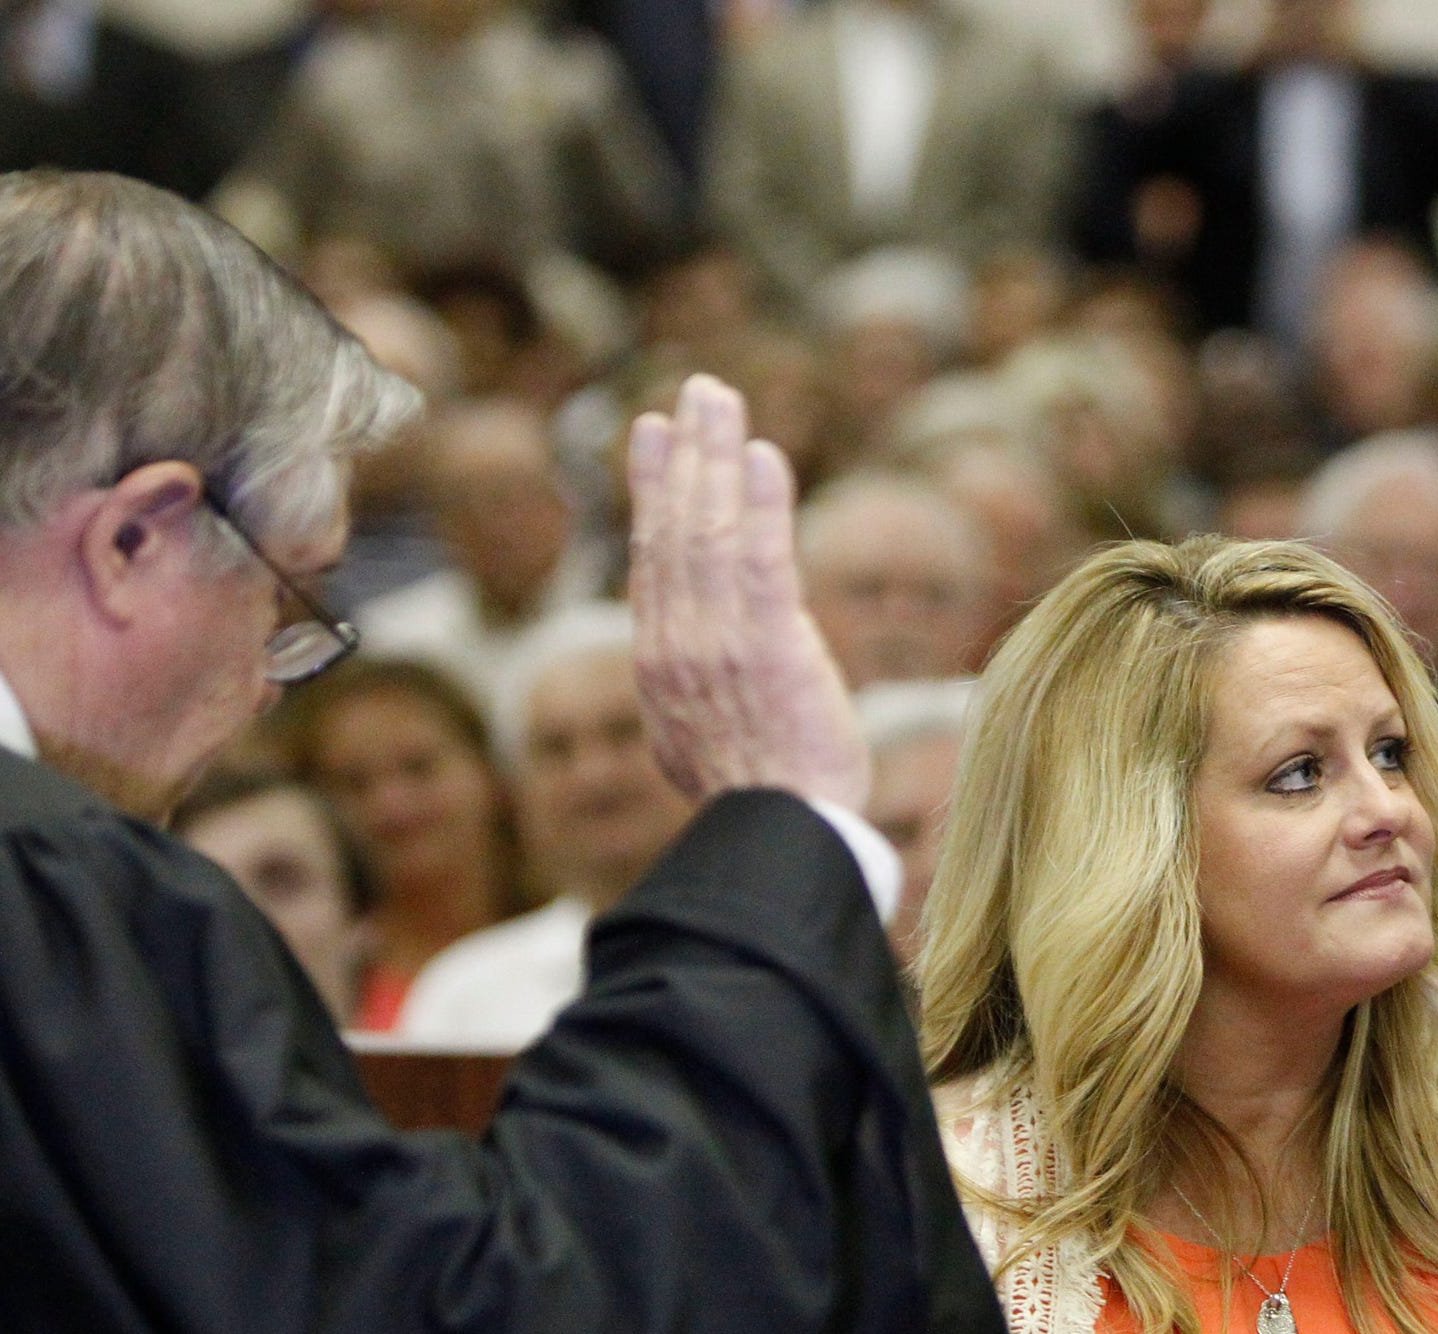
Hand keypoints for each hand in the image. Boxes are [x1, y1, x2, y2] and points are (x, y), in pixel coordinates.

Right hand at [626, 376, 869, 809]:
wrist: (784, 838)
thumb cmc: (765, 801)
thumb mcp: (703, 738)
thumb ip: (695, 687)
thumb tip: (690, 666)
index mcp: (659, 665)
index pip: (653, 559)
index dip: (653, 491)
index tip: (654, 435)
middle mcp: (677, 646)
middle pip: (675, 530)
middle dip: (685, 454)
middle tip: (697, 392)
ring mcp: (719, 645)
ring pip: (710, 532)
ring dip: (717, 457)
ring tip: (723, 400)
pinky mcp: (769, 649)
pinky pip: (762, 560)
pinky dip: (760, 504)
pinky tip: (763, 455)